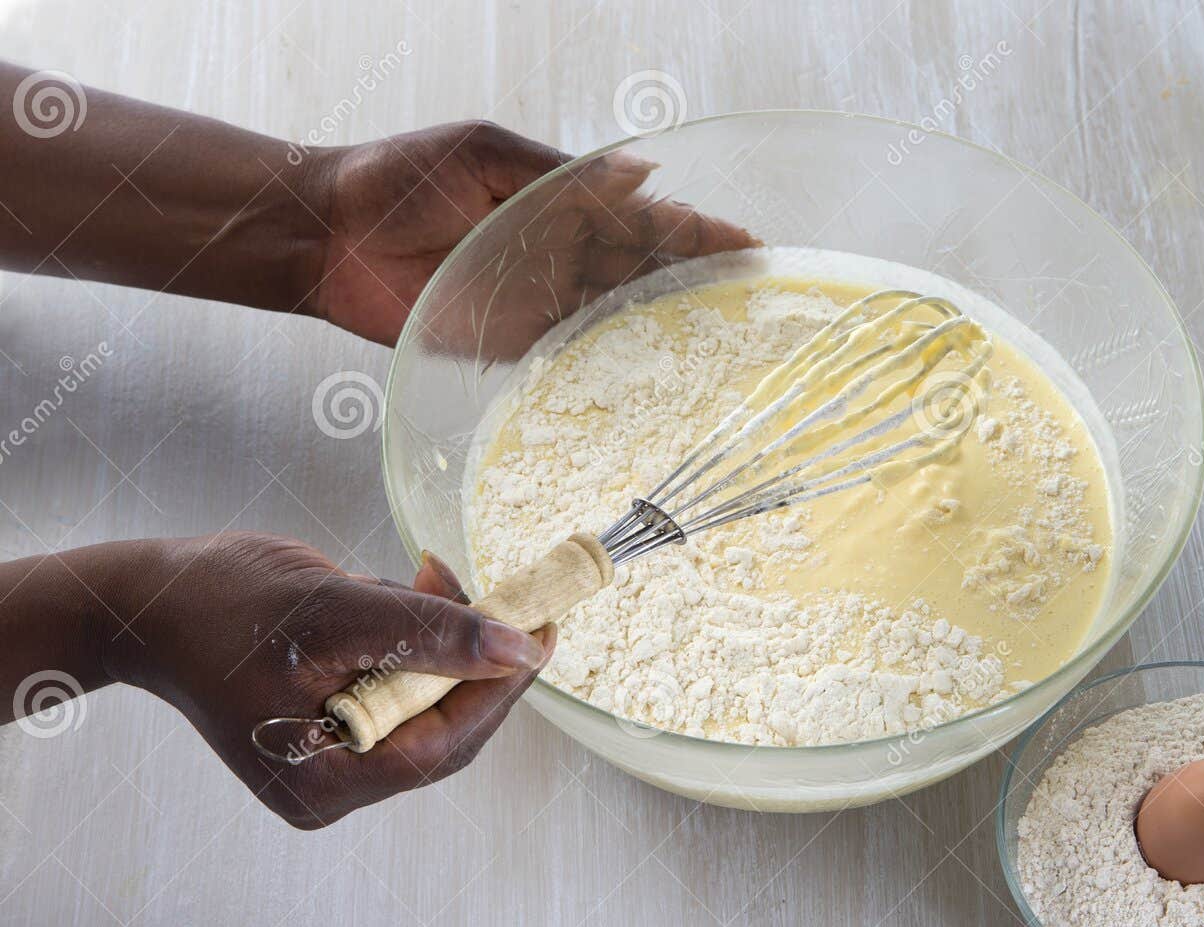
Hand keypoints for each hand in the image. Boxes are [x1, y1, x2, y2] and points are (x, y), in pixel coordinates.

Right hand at [114, 533, 550, 828]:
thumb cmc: (218, 605)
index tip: (541, 632)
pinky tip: (404, 591)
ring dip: (445, 638)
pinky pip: (402, 683)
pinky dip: (416, 637)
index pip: (442, 746)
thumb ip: (427, 632)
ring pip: (427, 700)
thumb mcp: (333, 610)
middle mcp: (334, 781)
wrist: (147, 600)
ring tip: (426, 577)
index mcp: (325, 781)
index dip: (499, 690)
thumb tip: (516, 647)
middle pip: (443, 729)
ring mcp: (335, 754)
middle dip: (477, 658)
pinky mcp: (337, 718)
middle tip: (514, 598)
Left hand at [308, 120, 757, 345]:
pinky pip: (570, 356)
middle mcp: (557, 253)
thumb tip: (642, 170)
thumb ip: (561, 172)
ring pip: (617, 316)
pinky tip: (654, 374)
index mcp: (558, 202)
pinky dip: (610, 364)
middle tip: (751, 299)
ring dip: (666, 327)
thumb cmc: (401, 177)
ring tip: (722, 340)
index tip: (747, 243)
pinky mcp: (510, 343)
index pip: (643, 217)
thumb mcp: (486, 154)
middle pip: (642, 271)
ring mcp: (538, 301)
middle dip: (698, 281)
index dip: (696, 231)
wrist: (329, 233)